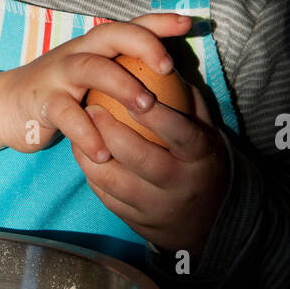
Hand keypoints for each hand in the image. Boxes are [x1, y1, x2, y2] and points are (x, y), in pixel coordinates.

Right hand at [0, 13, 192, 156]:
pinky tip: (104, 153)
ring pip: (90, 68)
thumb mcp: (93, 78)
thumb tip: (176, 79)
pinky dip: (86, 132)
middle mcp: (78, 52)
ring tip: (146, 107)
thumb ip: (124, 73)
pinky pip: (66, 114)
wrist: (5, 106)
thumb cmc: (62, 93)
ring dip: (121, 85)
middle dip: (142, 46)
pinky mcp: (41, 102)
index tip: (186, 24)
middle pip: (110, 35)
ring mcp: (57, 75)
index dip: (158, 23)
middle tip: (168, 68)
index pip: (128, 25)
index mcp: (95, 46)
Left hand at [73, 83, 228, 259]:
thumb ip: (189, 102)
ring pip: (114, 181)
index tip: (133, 92)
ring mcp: (156, 207)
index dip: (155, 114)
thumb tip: (164, 65)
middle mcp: (180, 185)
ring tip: (80, 128)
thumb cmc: (203, 163)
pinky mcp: (136, 222)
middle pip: (140, 157)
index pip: (179, 133)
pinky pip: (105, 196)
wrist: (209, 223)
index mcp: (200, 158)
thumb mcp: (208, 134)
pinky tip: (83, 152)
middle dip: (110, 130)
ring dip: (90, 152)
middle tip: (90, 106)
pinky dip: (90, 173)